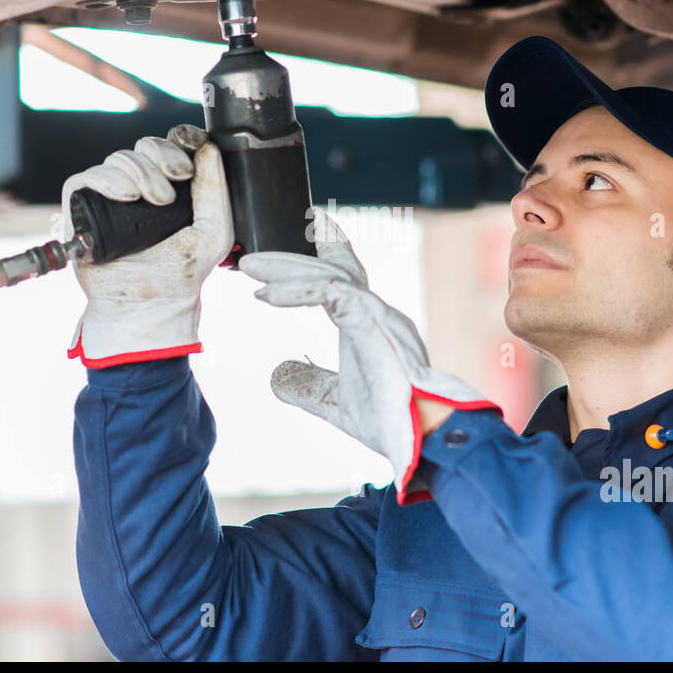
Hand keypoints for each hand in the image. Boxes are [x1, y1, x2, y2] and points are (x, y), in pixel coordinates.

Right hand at [60, 124, 233, 366]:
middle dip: (160, 161)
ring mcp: (110, 196)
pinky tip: (125, 197)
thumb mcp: (214, 232)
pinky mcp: (82, 209)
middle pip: (144, 147)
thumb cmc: (181, 273)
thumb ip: (216, 190)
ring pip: (118, 158)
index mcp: (170, 187)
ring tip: (148, 201)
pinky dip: (106, 179)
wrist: (147, 307)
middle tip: (169, 194)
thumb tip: (207, 149)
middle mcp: (139, 187)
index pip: (170, 147)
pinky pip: (87, 176)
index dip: (176, 148)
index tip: (186, 170)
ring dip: (138, 173)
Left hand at [238, 208, 500, 504]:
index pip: (346, 279)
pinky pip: (332, 293)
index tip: (306, 233)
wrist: (421, 439)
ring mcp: (378, 315)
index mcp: (370, 327)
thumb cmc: (393, 421)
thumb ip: (308, 386)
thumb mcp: (335, 403)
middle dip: (291, 262)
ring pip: (331, 276)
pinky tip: (267, 295)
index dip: (326, 253)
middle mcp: (376, 314)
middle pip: (332, 271)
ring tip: (251, 268)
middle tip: (251, 261)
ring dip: (288, 270)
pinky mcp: (372, 322)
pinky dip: (297, 290)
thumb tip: (277, 375)